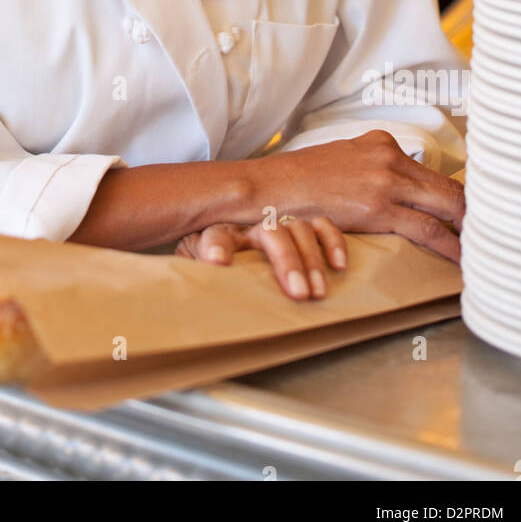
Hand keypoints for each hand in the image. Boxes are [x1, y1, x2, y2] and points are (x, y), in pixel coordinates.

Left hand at [175, 214, 346, 299]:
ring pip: (298, 228)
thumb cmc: (210, 263)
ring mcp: (277, 224)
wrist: (221, 244)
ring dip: (311, 259)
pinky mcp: (299, 228)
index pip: (215, 235)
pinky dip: (332, 241)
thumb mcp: (194, 270)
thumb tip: (181, 297)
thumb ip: (191, 277)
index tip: (217, 261)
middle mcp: (250, 226)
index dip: (215, 245)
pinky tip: (338, 265)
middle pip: (270, 231)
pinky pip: (320, 225)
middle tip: (298, 293)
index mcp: (219, 234)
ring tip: (317, 292)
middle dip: (286, 260)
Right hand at [245, 129, 464, 264]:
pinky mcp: (378, 207)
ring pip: (447, 206)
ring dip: (468, 230)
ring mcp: (385, 181)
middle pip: (448, 186)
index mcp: (379, 143)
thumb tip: (390, 190)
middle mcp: (388, 156)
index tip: (465, 213)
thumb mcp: (339, 162)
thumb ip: (368, 169)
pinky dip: (452, 246)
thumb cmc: (296, 182)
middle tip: (486, 233)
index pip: (429, 172)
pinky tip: (462, 259)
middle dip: (471, 212)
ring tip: (481, 250)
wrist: (267, 187)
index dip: (453, 196)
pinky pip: (429, 229)